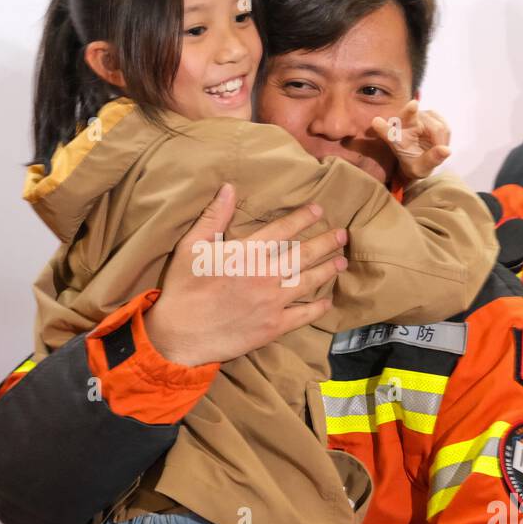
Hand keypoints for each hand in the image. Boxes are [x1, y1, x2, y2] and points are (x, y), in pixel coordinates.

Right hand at [144, 184, 348, 366]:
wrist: (181, 335)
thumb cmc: (183, 289)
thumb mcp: (191, 247)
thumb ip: (213, 217)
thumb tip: (228, 188)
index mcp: (247, 253)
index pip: (283, 230)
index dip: (303, 218)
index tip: (319, 210)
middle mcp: (265, 275)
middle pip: (304, 254)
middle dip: (326, 242)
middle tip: (342, 234)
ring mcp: (273, 302)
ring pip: (309, 281)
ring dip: (328, 270)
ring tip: (342, 262)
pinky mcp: (274, 327)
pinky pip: (303, 315)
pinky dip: (318, 308)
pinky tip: (327, 301)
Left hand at [371, 100, 450, 181]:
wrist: (419, 157)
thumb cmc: (414, 164)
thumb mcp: (420, 169)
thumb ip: (430, 160)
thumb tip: (446, 150)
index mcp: (395, 138)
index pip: (389, 133)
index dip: (383, 128)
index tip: (376, 122)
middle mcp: (404, 123)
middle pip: (408, 116)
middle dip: (409, 111)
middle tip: (412, 105)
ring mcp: (418, 116)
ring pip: (436, 126)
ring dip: (440, 141)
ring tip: (435, 151)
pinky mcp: (431, 114)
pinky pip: (443, 126)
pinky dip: (444, 138)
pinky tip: (438, 144)